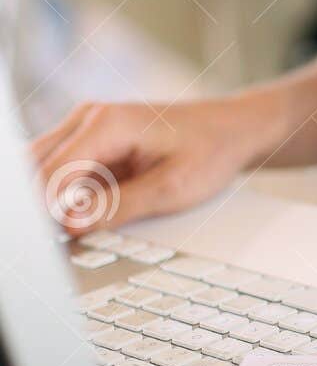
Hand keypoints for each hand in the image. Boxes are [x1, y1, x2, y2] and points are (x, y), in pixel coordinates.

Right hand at [31, 95, 274, 234]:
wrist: (232, 129)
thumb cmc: (210, 151)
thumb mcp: (171, 189)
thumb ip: (117, 207)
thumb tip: (70, 223)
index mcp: (108, 122)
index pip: (51, 173)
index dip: (40, 213)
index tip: (40, 246)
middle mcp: (90, 118)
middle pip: (36, 167)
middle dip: (36, 208)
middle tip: (45, 247)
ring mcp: (88, 127)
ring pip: (43, 169)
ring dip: (47, 203)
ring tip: (63, 236)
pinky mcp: (91, 142)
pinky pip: (61, 172)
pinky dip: (62, 198)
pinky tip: (78, 221)